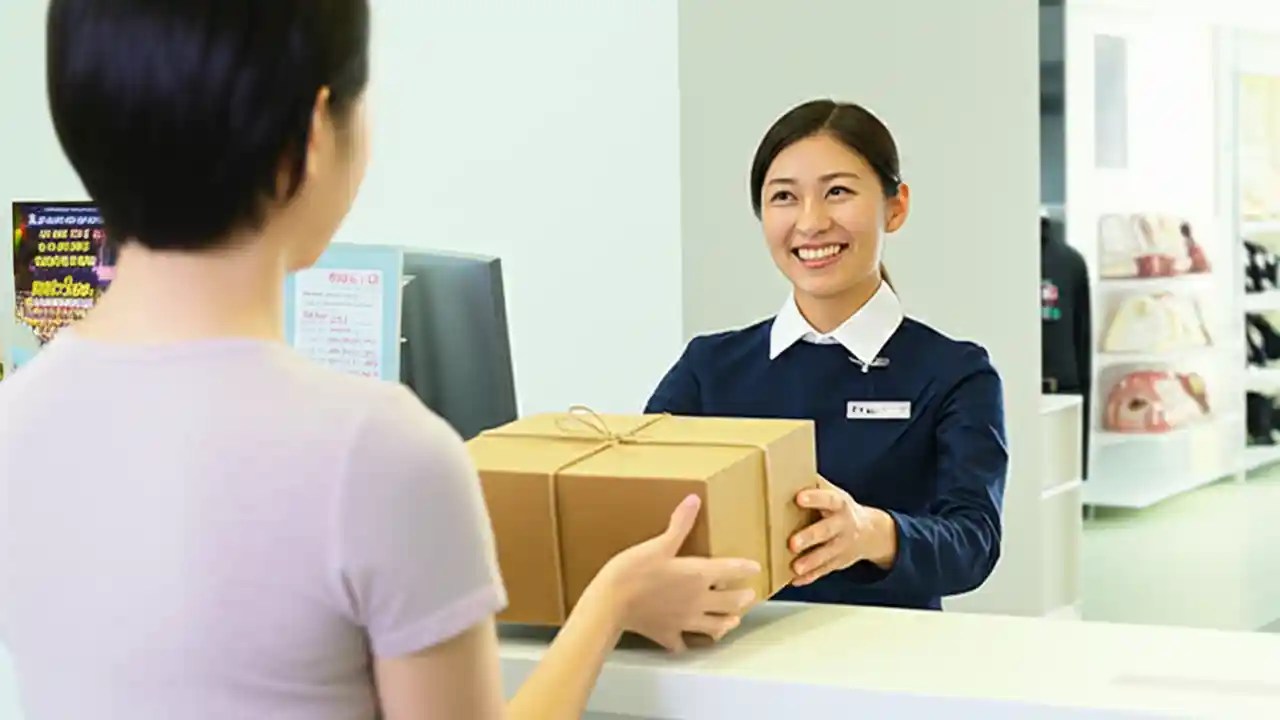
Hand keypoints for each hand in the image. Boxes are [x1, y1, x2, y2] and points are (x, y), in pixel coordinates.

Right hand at [589, 494, 761, 651]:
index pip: (731, 571)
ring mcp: (684, 621)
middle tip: (750, 595)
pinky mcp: (667, 634)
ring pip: (715, 626)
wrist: (610, 603)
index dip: (746, 568)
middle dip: (742, 598)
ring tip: (734, 621)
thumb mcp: (658, 543)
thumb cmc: (634, 570)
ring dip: (727, 623)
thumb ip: (679, 523)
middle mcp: (698, 600)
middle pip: (731, 603)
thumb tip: (695, 499)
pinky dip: (688, 643)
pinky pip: (683, 644)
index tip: (756, 568)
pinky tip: (688, 641)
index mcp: (698, 575)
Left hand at [789, 480, 895, 586]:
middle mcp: (843, 525)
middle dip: (810, 537)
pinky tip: (795, 580)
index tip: (799, 497)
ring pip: (827, 555)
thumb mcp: (833, 493)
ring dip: (811, 562)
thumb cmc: (839, 508)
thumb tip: (788, 467)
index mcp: (839, 504)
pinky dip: (810, 577)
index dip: (814, 498)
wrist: (870, 531)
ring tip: (795, 567)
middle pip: (826, 531)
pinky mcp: (838, 562)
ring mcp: (842, 545)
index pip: (828, 499)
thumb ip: (814, 485)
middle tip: (792, 543)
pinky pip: (824, 570)